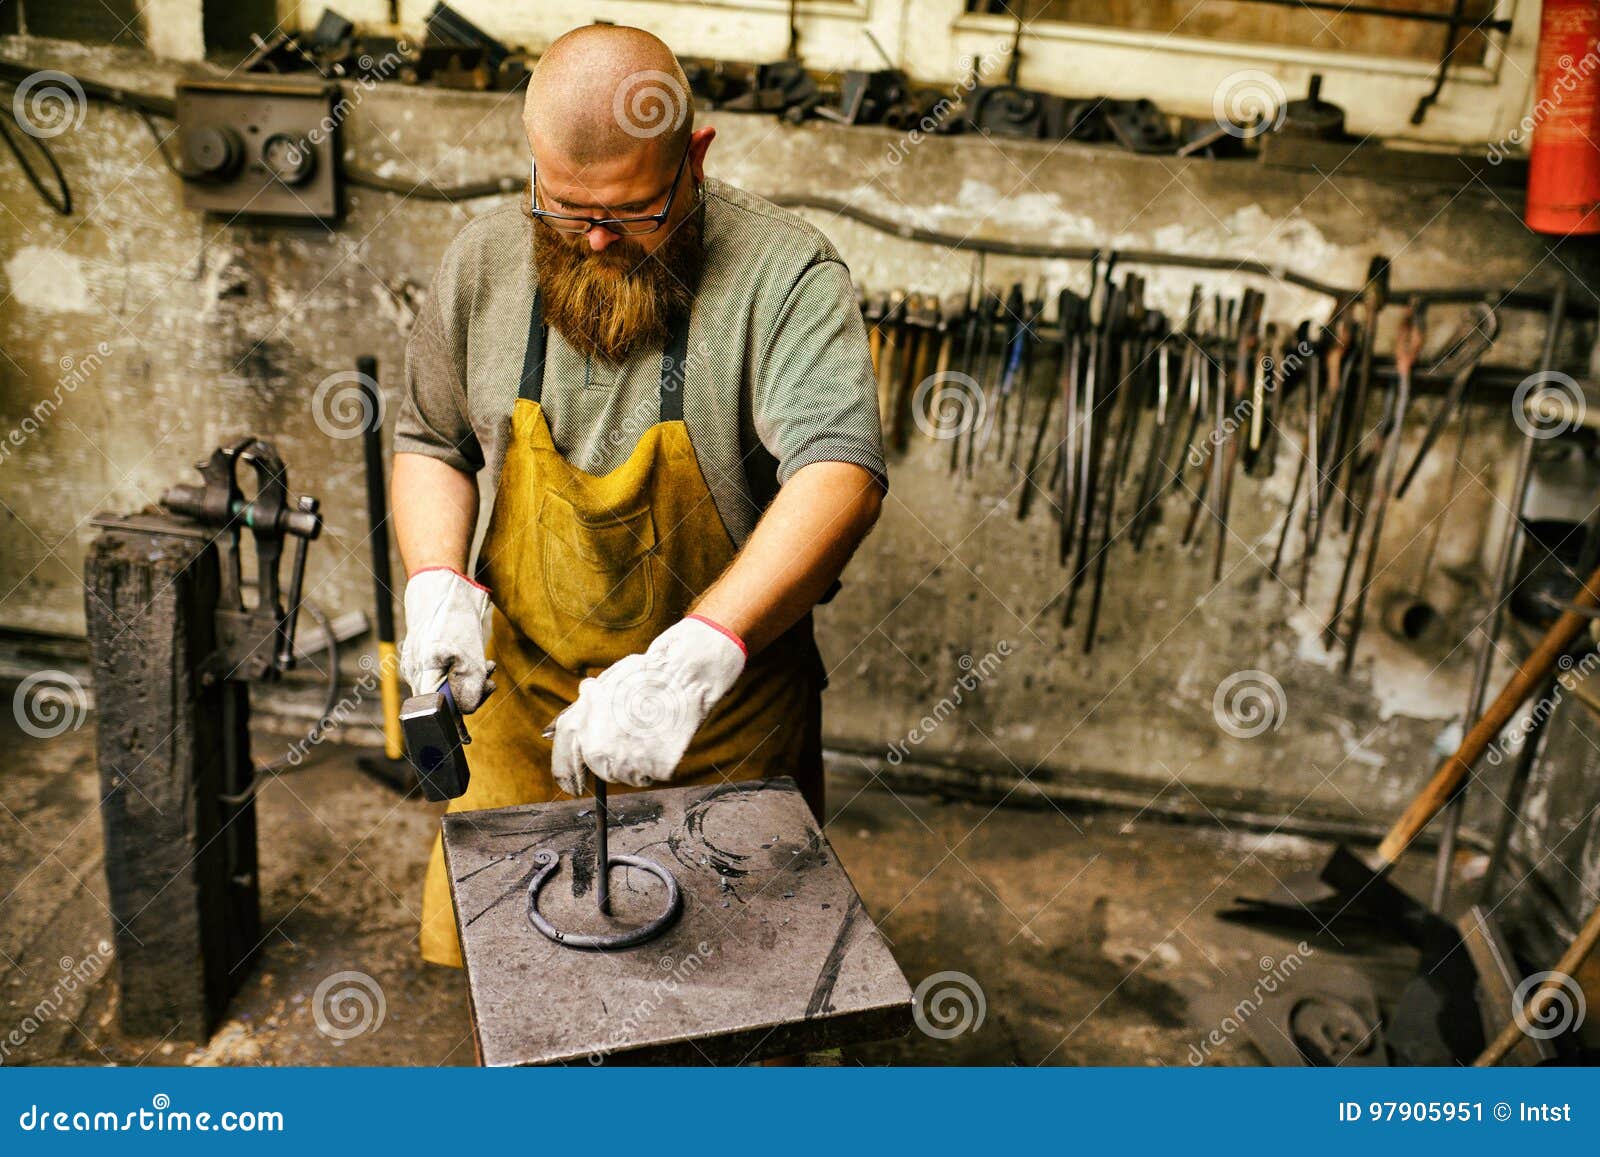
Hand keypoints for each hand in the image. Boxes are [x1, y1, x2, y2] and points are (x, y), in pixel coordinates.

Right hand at [398, 567, 495, 711]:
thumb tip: (468, 709)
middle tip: (490, 680)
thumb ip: (469, 688)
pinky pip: (448, 670)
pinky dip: (466, 668)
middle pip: (446, 698)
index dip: (461, 711)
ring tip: (490, 666)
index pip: (440, 710)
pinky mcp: (429, 654)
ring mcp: (421, 663)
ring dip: (473, 679)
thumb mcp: (468, 656)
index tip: (479, 700)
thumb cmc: (451, 618)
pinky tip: (481, 660)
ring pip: (449, 684)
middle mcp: (416, 673)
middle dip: (472, 692)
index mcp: (421, 676)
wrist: (440, 584)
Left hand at [550, 615, 745, 795]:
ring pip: (629, 776)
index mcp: (581, 730)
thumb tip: (552, 731)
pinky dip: (660, 763)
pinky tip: (665, 738)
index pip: (566, 765)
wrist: (680, 675)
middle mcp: (598, 751)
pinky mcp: (654, 770)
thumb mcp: (600, 687)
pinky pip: (654, 774)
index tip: (574, 788)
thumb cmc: (642, 675)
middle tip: (633, 741)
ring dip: (639, 763)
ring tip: (652, 732)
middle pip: (601, 772)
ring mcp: (627, 763)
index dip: (568, 778)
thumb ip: (579, 712)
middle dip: (614, 762)